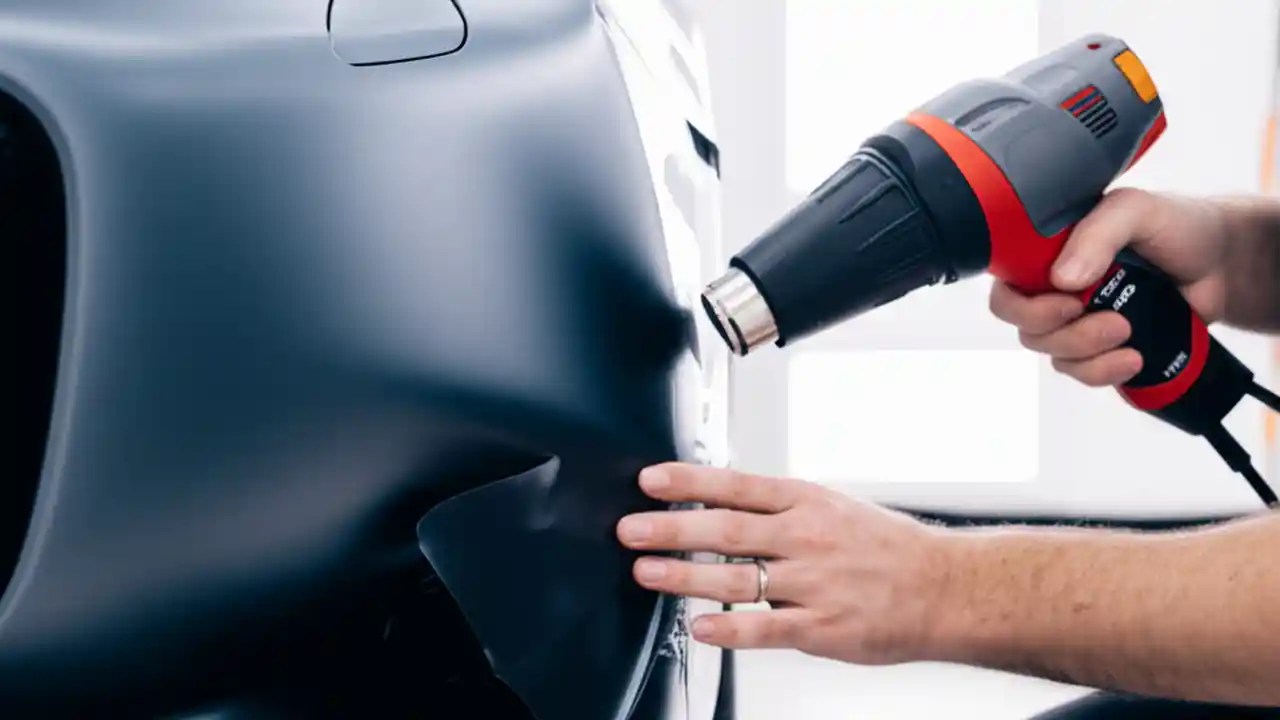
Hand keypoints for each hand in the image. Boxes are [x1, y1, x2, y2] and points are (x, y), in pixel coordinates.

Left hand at [615, 463, 955, 664]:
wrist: (945, 588)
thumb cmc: (888, 548)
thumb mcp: (835, 506)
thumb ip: (781, 508)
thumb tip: (723, 500)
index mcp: (809, 501)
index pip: (738, 485)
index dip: (690, 482)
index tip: (651, 480)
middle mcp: (808, 537)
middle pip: (727, 528)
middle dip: (672, 527)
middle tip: (631, 528)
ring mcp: (814, 583)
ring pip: (738, 578)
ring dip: (685, 575)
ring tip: (646, 572)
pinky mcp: (822, 627)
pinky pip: (766, 628)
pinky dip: (729, 629)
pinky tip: (699, 627)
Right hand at [989, 188, 1229, 386]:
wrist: (1225, 264)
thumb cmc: (1178, 227)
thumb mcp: (1135, 210)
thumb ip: (1098, 233)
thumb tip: (1063, 279)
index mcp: (1049, 255)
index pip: (1006, 288)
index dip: (1021, 306)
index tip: (1065, 303)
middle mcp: (1056, 291)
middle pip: (1027, 330)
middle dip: (1065, 334)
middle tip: (1112, 321)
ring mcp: (1079, 323)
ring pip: (1055, 356)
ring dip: (1088, 354)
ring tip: (1129, 335)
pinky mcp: (1103, 350)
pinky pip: (1083, 374)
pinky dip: (1103, 372)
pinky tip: (1132, 359)